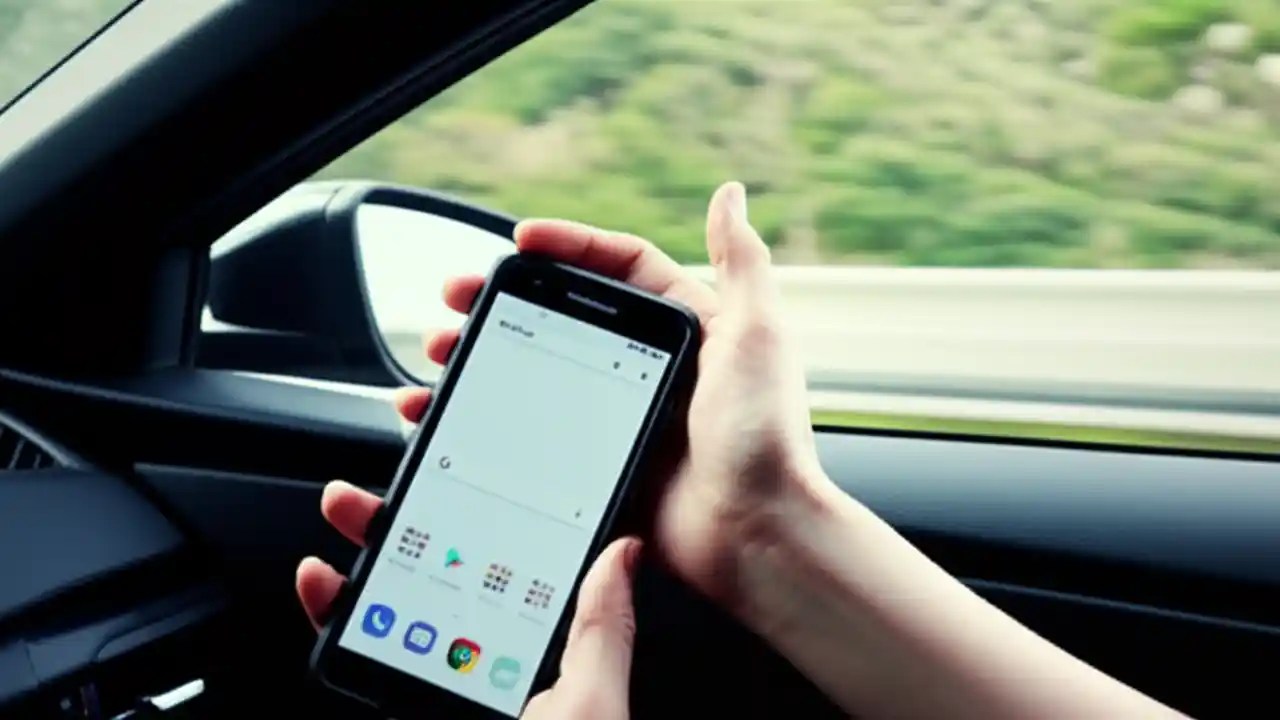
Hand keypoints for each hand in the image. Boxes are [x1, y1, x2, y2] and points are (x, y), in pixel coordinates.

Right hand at [296, 482, 639, 718]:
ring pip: (391, 613)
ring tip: (345, 516)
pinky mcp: (406, 703)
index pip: (506, 576)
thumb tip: (624, 554)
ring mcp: (437, 689)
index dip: (482, 523)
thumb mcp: (590, 707)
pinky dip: (334, 620)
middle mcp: (481, 672)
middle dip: (406, 526)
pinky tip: (322, 585)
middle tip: (388, 484)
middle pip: (437, 580)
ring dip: (362, 559)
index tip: (465, 479)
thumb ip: (601, 633)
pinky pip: (362, 662)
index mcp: (537, 662)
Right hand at [394, 181, 828, 610]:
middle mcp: (653, 369)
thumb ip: (741, 262)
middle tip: (457, 299)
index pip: (620, 268)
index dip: (568, 246)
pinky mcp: (602, 464)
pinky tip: (455, 414)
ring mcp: (622, 418)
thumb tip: (730, 193)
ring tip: (442, 354)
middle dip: (506, 303)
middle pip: (564, 319)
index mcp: (688, 329)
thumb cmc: (763, 438)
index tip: (518, 240)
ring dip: (487, 357)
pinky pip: (534, 434)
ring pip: (537, 373)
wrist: (756, 539)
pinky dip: (492, 422)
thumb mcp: (757, 336)